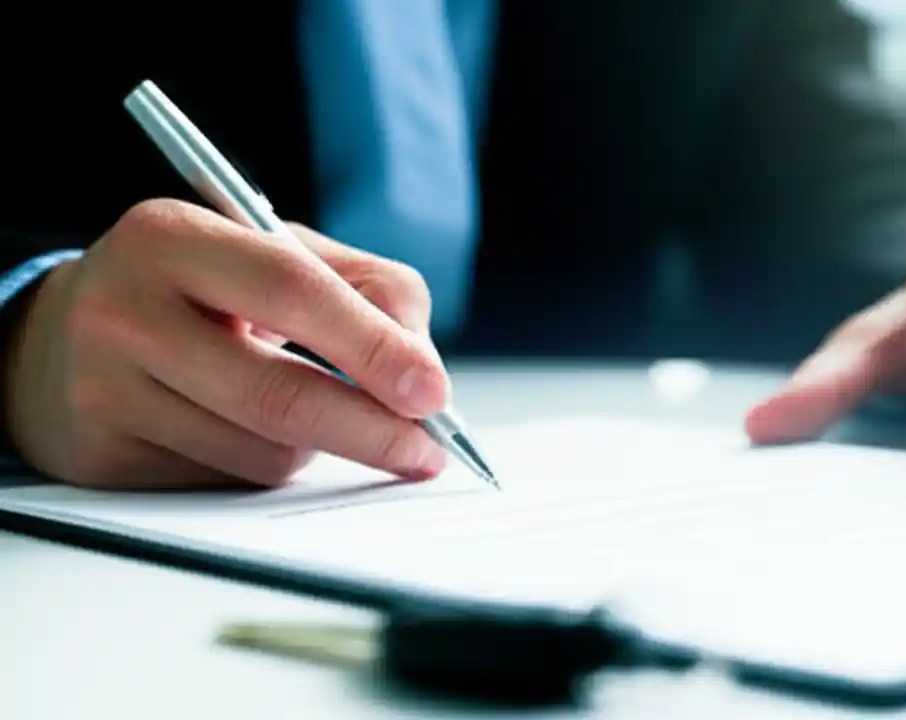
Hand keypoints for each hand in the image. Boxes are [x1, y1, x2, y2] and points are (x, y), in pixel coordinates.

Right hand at [2, 199, 449, 488]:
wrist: (64, 336)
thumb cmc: (202, 290)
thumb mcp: (280, 254)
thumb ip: (371, 292)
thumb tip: (425, 373)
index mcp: (172, 236)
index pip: (293, 290)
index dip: (374, 347)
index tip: (433, 392)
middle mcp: (125, 310)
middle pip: (278, 394)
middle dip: (373, 431)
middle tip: (426, 450)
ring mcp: (104, 390)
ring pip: (262, 453)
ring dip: (318, 449)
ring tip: (309, 412)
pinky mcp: (103, 458)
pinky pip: (227, 484)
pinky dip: (266, 468)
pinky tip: (245, 432)